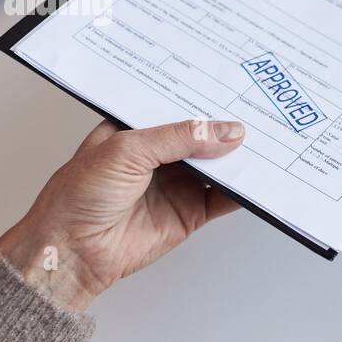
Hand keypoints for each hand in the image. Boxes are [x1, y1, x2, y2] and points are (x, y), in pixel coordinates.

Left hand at [0, 120, 245, 311]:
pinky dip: (243, 191)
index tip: (235, 91)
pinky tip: (258, 180)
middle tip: (259, 115)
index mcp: (137, 130)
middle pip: (204, 137)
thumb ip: (180, 137)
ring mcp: (177, 184)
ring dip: (240, 159)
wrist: (74, 250)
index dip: (205, 100)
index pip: (179, 108)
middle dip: (229, 129)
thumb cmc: (79, 196)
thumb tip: (225, 132)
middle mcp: (159, 155)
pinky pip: (223, 198)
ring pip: (218, 166)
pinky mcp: (189, 213)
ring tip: (268, 145)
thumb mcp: (127, 149)